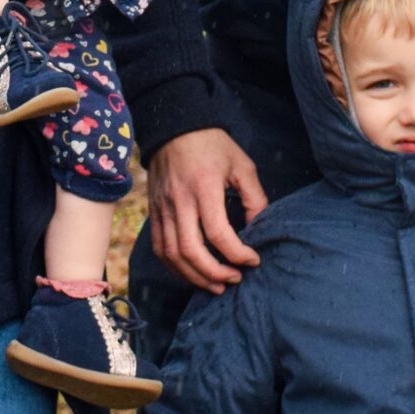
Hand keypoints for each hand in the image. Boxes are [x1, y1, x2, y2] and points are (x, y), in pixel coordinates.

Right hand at [146, 128, 267, 292]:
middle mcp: (179, 202)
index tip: (253, 260)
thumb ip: (254, 197)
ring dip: (194, 277)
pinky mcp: (154, 213)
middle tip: (236, 279)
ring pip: (172, 255)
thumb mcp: (242, 165)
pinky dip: (175, 268)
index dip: (237, 253)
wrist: (175, 128)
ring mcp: (163, 209)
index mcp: (204, 188)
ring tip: (217, 286)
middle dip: (215, 273)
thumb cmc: (213, 145)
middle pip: (191, 251)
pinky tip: (193, 274)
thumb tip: (260, 227)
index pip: (218, 233)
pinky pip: (160, 249)